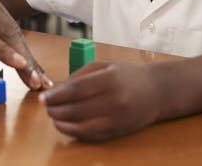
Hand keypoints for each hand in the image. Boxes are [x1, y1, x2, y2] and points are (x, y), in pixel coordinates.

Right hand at [0, 0, 51, 89]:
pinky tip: (16, 64)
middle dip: (29, 60)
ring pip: (3, 34)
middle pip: (12, 31)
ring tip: (34, 82)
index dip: (24, 50)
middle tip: (42, 83)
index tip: (35, 71)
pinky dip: (3, 50)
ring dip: (22, 60)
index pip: (9, 25)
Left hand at [39, 61, 160, 140]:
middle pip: (77, 110)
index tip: (43, 98)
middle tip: (45, 107)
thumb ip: (80, 75)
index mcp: (110, 80)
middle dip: (56, 110)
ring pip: (83, 127)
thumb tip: (57, 89)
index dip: (57, 96)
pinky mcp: (119, 131)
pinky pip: (92, 135)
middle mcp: (115, 101)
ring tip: (53, 117)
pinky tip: (66, 126)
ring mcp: (118, 119)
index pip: (76, 90)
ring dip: (63, 124)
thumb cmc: (128, 75)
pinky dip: (76, 132)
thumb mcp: (105, 66)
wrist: (158, 91)